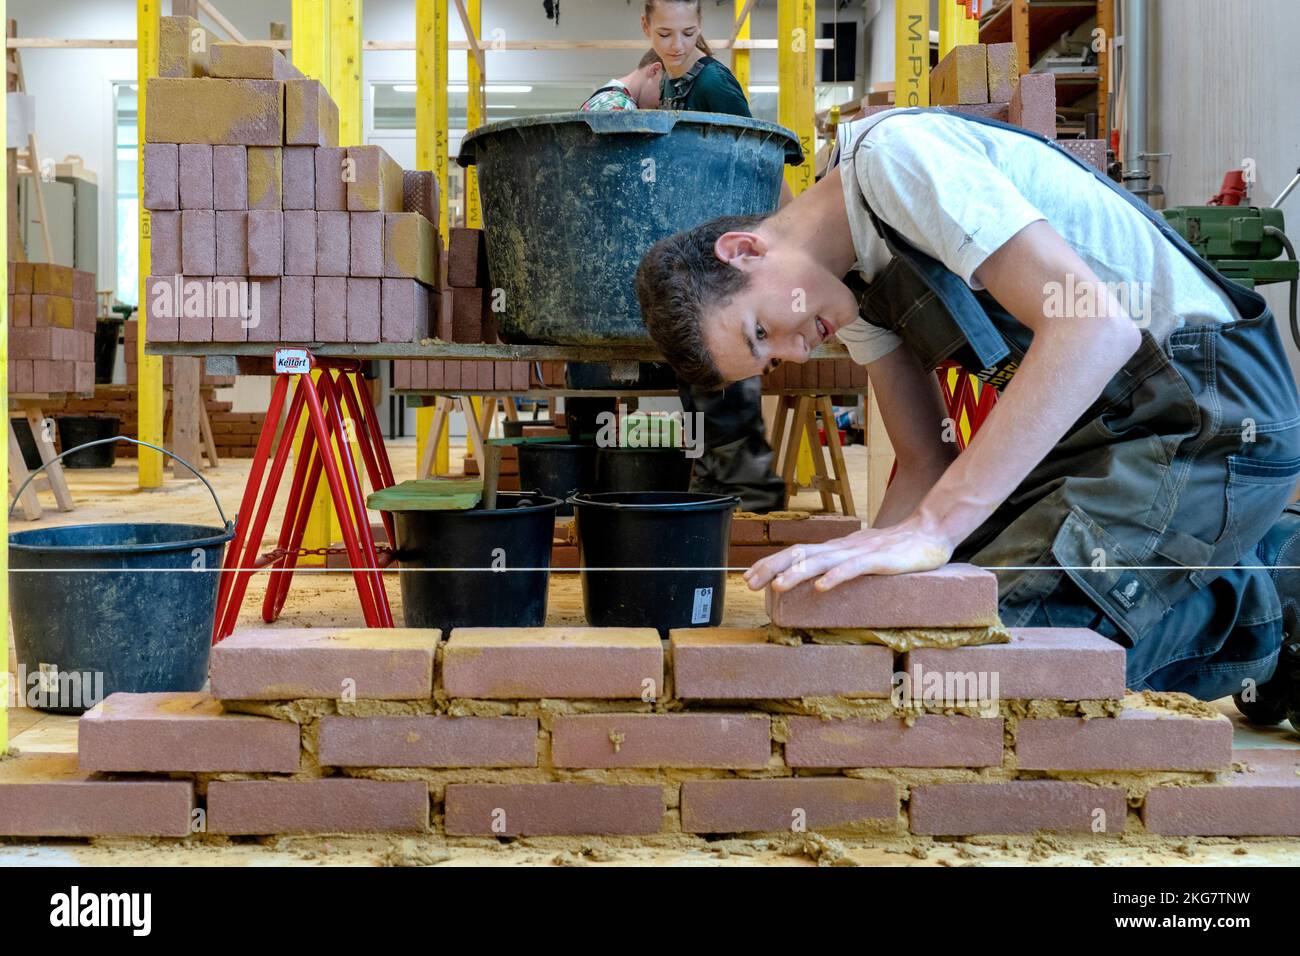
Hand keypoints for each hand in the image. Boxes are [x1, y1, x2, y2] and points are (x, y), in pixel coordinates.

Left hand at [744, 516, 953, 592]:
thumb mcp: (861, 556)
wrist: (930, 533)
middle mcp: (842, 547)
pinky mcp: (879, 560)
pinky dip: (836, 577)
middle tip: (749, 583)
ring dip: (798, 573)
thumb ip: (840, 564)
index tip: (749, 577)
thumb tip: (814, 577)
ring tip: (778, 586)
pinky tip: (821, 587)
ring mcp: (860, 552)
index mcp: (836, 548)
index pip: (796, 553)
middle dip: (772, 568)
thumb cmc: (896, 549)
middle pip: (801, 555)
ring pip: (823, 561)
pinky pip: (854, 569)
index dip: (771, 564)